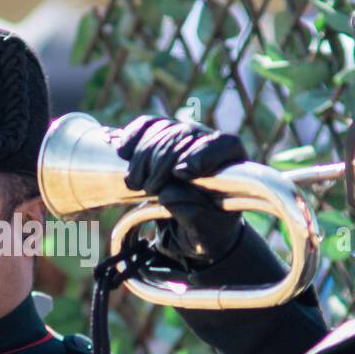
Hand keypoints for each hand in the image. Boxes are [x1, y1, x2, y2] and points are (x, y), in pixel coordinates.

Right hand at [115, 117, 246, 265]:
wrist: (195, 220)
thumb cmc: (208, 223)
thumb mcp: (205, 228)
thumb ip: (192, 212)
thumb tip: (167, 194)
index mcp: (231, 161)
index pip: (221, 145)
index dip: (200, 155)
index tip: (179, 174)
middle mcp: (209, 140)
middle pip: (184, 136)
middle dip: (161, 162)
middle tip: (148, 188)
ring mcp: (185, 134)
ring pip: (162, 129)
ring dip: (143, 156)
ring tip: (134, 182)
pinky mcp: (163, 134)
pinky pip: (146, 125)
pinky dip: (132, 137)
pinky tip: (123, 152)